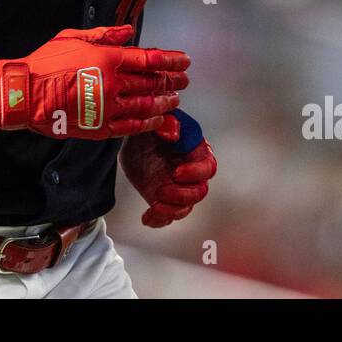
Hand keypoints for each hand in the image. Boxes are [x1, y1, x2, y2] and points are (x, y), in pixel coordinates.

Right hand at [0, 25, 188, 139]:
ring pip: (146, 105)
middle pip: (153, 82)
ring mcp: (107, 107)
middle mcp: (113, 83)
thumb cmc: (46, 61)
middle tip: (184, 80)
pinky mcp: (99, 127)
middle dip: (172, 81)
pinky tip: (157, 120)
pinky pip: (131, 126)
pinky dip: (147, 123)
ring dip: (164, 102)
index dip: (171, 60)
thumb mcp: (74, 37)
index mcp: (108, 58)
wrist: (25, 93)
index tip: (184, 60)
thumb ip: (105, 34)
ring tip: (175, 99)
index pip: (150, 59)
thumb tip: (129, 31)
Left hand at [120, 109, 216, 227]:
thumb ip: (167, 124)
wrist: (133, 139)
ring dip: (171, 211)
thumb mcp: (157, 120)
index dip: (195, 174)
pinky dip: (158, 221)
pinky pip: (167, 217)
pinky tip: (146, 217)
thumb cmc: (152, 125)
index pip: (208, 167)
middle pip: (199, 192)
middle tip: (160, 190)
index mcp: (196, 152)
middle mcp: (191, 173)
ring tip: (154, 205)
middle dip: (181, 195)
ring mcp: (178, 188)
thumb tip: (174, 134)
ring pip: (185, 208)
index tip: (176, 173)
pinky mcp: (164, 200)